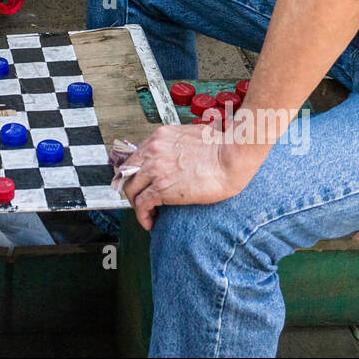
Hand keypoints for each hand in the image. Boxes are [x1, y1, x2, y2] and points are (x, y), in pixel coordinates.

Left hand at [123, 124, 262, 228]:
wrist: (231, 158)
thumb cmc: (222, 148)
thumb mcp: (194, 135)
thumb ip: (181, 143)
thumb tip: (185, 151)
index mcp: (159, 137)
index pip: (136, 157)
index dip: (136, 173)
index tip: (142, 184)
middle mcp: (152, 151)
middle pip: (127, 172)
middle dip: (132, 188)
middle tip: (141, 200)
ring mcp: (154, 169)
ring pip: (130, 189)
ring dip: (136, 204)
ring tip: (147, 214)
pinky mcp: (160, 188)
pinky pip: (141, 205)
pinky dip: (142, 216)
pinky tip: (150, 223)